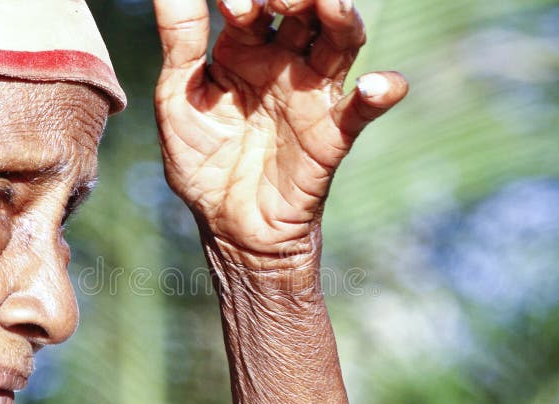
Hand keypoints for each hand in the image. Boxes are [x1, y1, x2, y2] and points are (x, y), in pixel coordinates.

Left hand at [153, 0, 406, 267]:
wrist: (228, 226)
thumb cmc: (201, 161)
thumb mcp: (178, 97)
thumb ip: (180, 40)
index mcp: (242, 49)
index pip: (253, 3)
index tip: (232, 7)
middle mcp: (283, 62)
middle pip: (305, 9)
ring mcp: (312, 95)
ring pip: (340, 42)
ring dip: (342, 18)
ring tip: (331, 4)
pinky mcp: (332, 134)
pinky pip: (363, 110)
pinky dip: (379, 94)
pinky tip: (378, 85)